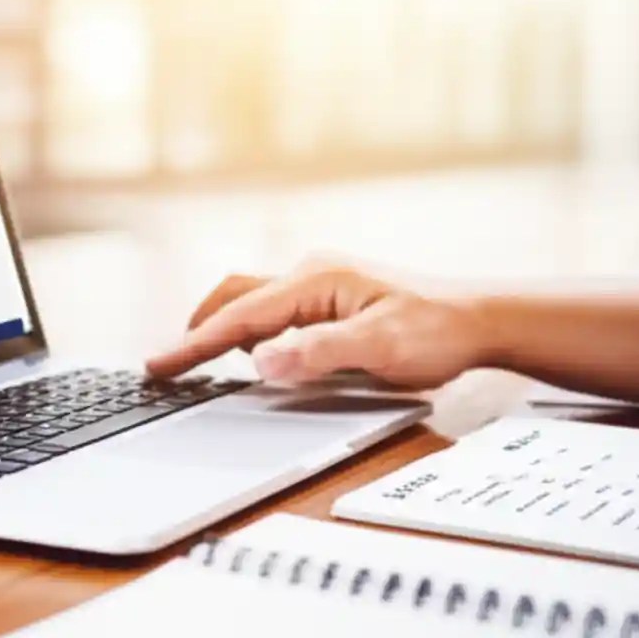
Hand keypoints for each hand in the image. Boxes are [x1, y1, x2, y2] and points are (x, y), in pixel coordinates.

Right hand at [144, 261, 493, 388]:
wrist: (480, 320)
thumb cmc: (436, 331)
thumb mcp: (379, 347)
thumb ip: (318, 352)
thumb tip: (262, 361)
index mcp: (315, 280)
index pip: (240, 316)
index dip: (195, 343)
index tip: (158, 364)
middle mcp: (311, 274)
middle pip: (234, 297)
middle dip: (197, 328)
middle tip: (168, 362)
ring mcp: (320, 284)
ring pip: (252, 301)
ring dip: (221, 327)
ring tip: (195, 358)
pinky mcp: (330, 299)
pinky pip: (273, 310)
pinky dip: (247, 329)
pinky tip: (251, 352)